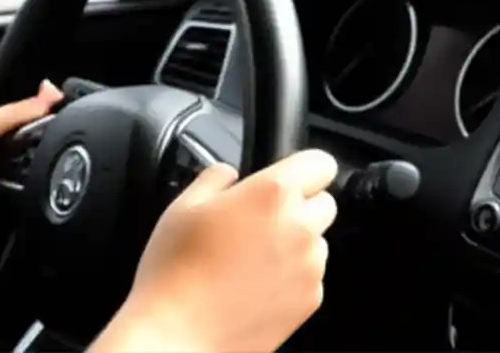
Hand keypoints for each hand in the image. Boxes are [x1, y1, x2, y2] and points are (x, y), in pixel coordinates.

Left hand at [0, 61, 61, 237]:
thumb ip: (20, 111)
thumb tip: (54, 94)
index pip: (2, 69)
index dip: (26, 72)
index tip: (51, 85)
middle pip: (10, 101)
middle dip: (30, 109)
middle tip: (52, 116)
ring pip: (8, 128)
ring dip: (22, 135)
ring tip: (40, 138)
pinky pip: (2, 151)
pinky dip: (13, 155)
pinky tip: (24, 159)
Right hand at [92, 150, 338, 352]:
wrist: (176, 336)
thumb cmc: (174, 273)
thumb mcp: (184, 206)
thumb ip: (216, 177)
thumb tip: (229, 173)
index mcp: (273, 193)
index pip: (321, 163)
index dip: (304, 169)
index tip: (289, 178)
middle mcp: (301, 226)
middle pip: (324, 203)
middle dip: (300, 207)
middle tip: (260, 222)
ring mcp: (310, 266)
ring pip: (317, 241)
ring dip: (296, 243)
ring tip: (251, 259)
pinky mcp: (310, 299)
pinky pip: (310, 276)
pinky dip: (292, 277)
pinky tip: (255, 285)